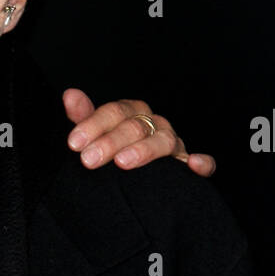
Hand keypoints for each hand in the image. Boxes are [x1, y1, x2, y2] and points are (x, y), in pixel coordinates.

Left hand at [64, 91, 215, 175]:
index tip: (74, 143)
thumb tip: (70, 95)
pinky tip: (192, 166)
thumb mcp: (95, 136)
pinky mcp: (189, 166)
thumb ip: (83, 118)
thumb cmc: (112, 152)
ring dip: (144, 150)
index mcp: (133, 114)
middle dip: (111, 142)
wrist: (133, 179)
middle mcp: (155, 125)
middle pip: (136, 126)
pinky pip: (204, 163)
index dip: (94, 125)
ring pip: (164, 141)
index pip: (115, 112)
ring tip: (122, 163)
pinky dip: (202, 163)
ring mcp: (174, 145)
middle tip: (88, 160)